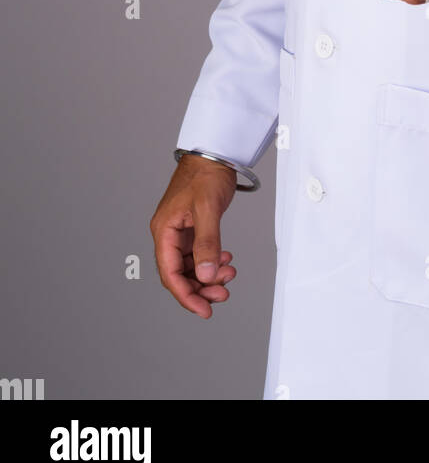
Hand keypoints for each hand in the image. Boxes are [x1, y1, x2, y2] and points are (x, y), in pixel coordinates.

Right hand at [150, 155, 237, 318]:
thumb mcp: (207, 209)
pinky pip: (199, 253)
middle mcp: (168, 233)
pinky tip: (226, 260)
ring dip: (208, 275)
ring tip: (229, 275)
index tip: (204, 310)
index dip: (186, 295)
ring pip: (191, 265)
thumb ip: (207, 242)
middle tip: (223, 294)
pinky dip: (212, 260)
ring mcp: (180, 231)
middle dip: (201, 288)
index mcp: (164, 230)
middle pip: (180, 273)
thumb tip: (205, 275)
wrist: (215, 153)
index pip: (170, 273)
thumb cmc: (206, 174)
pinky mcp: (192, 227)